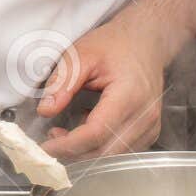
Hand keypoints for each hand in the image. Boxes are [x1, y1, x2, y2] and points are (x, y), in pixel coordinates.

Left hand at [36, 10, 170, 160]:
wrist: (146, 41)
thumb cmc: (115, 45)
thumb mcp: (81, 55)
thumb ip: (62, 83)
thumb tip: (45, 110)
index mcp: (129, 95)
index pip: (96, 133)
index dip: (68, 145)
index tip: (45, 146)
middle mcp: (145, 115)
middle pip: (105, 151)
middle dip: (73, 153)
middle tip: (49, 142)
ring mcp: (150, 125)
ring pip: (113, 155)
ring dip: (84, 152)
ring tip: (63, 133)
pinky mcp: (149, 130)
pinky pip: (121, 149)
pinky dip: (98, 146)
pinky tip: (84, 127)